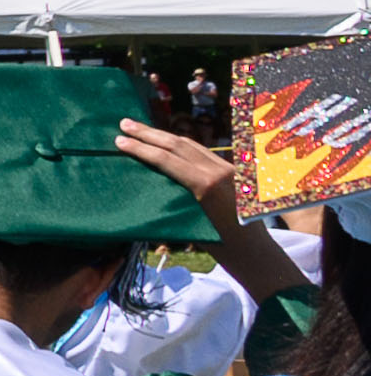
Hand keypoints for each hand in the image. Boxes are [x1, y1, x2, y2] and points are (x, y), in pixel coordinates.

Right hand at [115, 118, 245, 236]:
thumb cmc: (219, 245)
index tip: (119, 141)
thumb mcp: (189, 223)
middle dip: (148, 133)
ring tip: (140, 130)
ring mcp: (229, 168)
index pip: (167, 159)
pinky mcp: (233, 170)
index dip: (141, 148)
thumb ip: (172, 197)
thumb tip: (145, 179)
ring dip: (164, 136)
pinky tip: (166, 142)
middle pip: (178, 144)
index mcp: (207, 185)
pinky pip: (202, 152)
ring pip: (191, 145)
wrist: (255, 251)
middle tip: (125, 124)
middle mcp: (220, 171)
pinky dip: (181, 145)